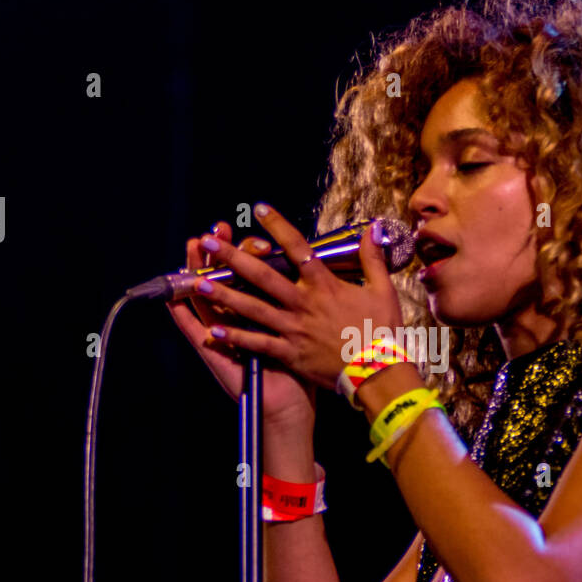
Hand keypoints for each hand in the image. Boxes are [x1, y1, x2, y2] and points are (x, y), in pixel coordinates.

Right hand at [166, 221, 316, 424]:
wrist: (289, 406)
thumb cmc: (303, 370)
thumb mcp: (309, 329)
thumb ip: (315, 301)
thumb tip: (325, 273)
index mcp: (266, 309)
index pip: (256, 269)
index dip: (254, 248)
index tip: (261, 228)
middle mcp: (242, 317)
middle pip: (228, 274)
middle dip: (222, 250)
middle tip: (219, 228)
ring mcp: (225, 332)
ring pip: (207, 295)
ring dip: (197, 270)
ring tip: (192, 246)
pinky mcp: (214, 351)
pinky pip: (193, 330)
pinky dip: (181, 315)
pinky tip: (171, 296)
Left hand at [182, 203, 407, 392]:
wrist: (380, 373)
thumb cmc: (383, 332)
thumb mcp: (383, 290)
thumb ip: (373, 258)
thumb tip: (372, 228)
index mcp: (324, 285)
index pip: (297, 248)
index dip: (278, 226)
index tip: (260, 208)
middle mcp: (303, 303)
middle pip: (262, 276)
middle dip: (233, 258)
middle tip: (209, 243)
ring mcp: (294, 329)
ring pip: (252, 308)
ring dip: (224, 295)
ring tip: (199, 283)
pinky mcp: (290, 353)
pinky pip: (257, 344)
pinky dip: (235, 338)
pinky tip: (212, 331)